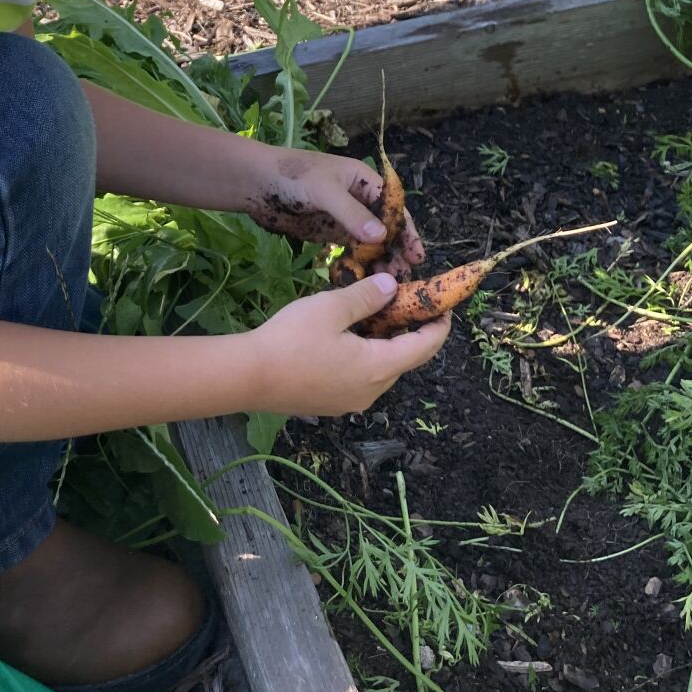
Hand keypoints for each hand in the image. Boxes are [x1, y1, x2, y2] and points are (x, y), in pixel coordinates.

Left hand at [243, 145, 424, 276]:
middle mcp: (360, 201)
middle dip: (395, 252)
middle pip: (386, 229)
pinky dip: (357, 265)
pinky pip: (350, 252)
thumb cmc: (294, 176)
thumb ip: (351, 213)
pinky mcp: (329, 234)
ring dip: (379, 262)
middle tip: (402, 277)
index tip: (416, 256)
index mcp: (364, 182)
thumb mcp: (325, 190)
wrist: (256, 183)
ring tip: (386, 285)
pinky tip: (361, 282)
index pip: (394, 209)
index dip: (407, 232)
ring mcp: (345, 219)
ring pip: (370, 244)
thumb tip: (381, 236)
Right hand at [249, 272, 449, 415]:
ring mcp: (350, 402)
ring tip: (376, 315)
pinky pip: (362, 379)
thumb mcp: (331, 308)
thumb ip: (367, 296)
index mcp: (378, 367)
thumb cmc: (291, 338)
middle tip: (407, 303)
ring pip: (382, 370)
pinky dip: (367, 357)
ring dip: (386, 344)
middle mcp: (372, 391)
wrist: (248, 377)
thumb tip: (393, 287)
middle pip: (405, 360)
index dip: (439, 326)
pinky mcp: (331, 404)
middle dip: (412, 332)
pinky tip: (349, 338)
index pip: (425, 347)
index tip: (443, 306)